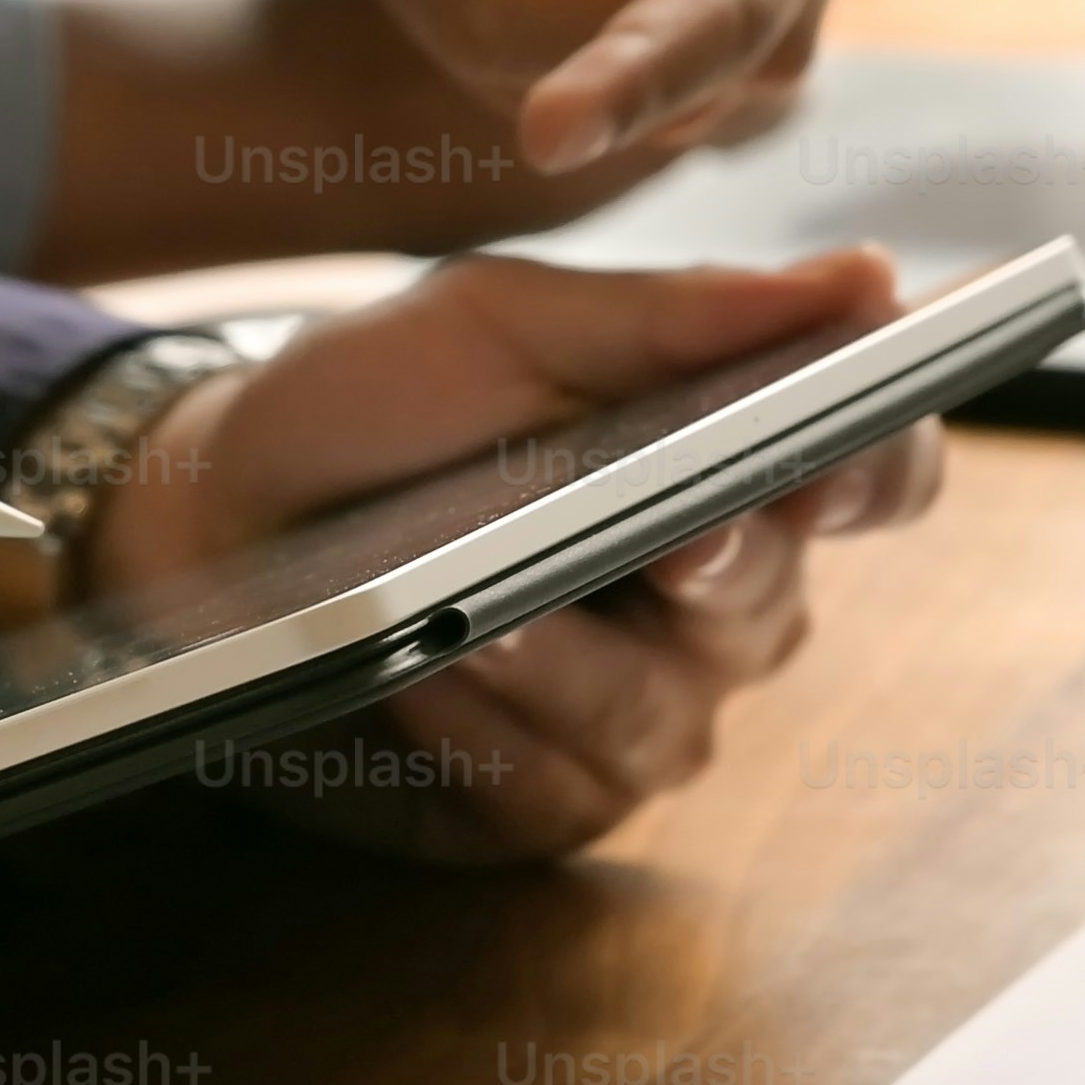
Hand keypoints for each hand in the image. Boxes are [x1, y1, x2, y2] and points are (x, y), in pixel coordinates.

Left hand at [81, 250, 938, 860]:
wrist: (202, 522)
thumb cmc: (366, 410)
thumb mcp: (492, 326)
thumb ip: (664, 314)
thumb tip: (861, 279)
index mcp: (727, 468)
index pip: (874, 477)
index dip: (882, 471)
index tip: (838, 454)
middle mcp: (708, 604)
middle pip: (774, 607)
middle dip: (719, 574)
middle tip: (669, 545)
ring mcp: (631, 715)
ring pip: (664, 718)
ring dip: (568, 665)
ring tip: (476, 620)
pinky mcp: (538, 804)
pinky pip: (555, 790)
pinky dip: (484, 732)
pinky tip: (423, 681)